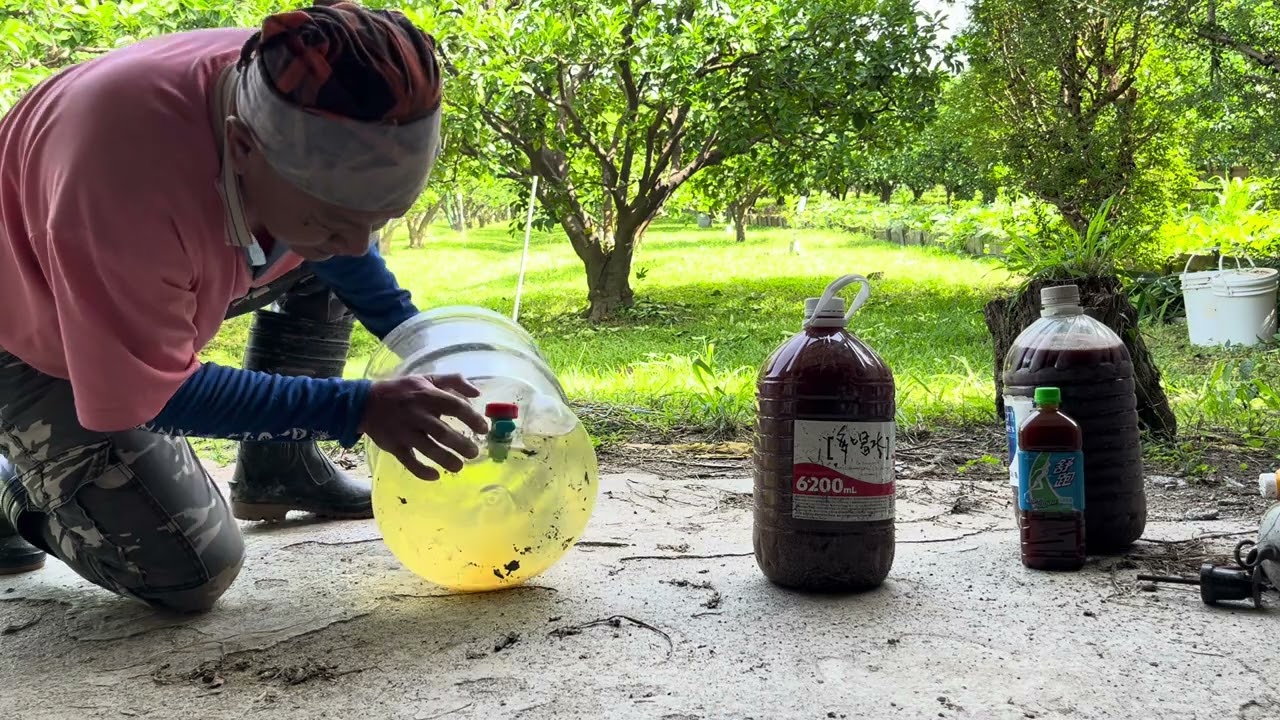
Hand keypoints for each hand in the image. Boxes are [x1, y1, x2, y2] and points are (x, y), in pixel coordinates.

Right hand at [360, 374, 489, 480]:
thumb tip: (478, 393)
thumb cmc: (403, 391)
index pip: (455, 406)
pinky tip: (435, 476)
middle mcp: (417, 414)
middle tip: (474, 452)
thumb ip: (454, 381)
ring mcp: (404, 431)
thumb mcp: (427, 378)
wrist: (366, 402)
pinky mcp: (393, 446)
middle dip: (461, 444)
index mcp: (427, 395)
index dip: (472, 418)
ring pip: (428, 449)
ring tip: (459, 466)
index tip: (484, 429)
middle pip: (443, 432)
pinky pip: (409, 462)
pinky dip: (422, 471)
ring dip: (446, 459)